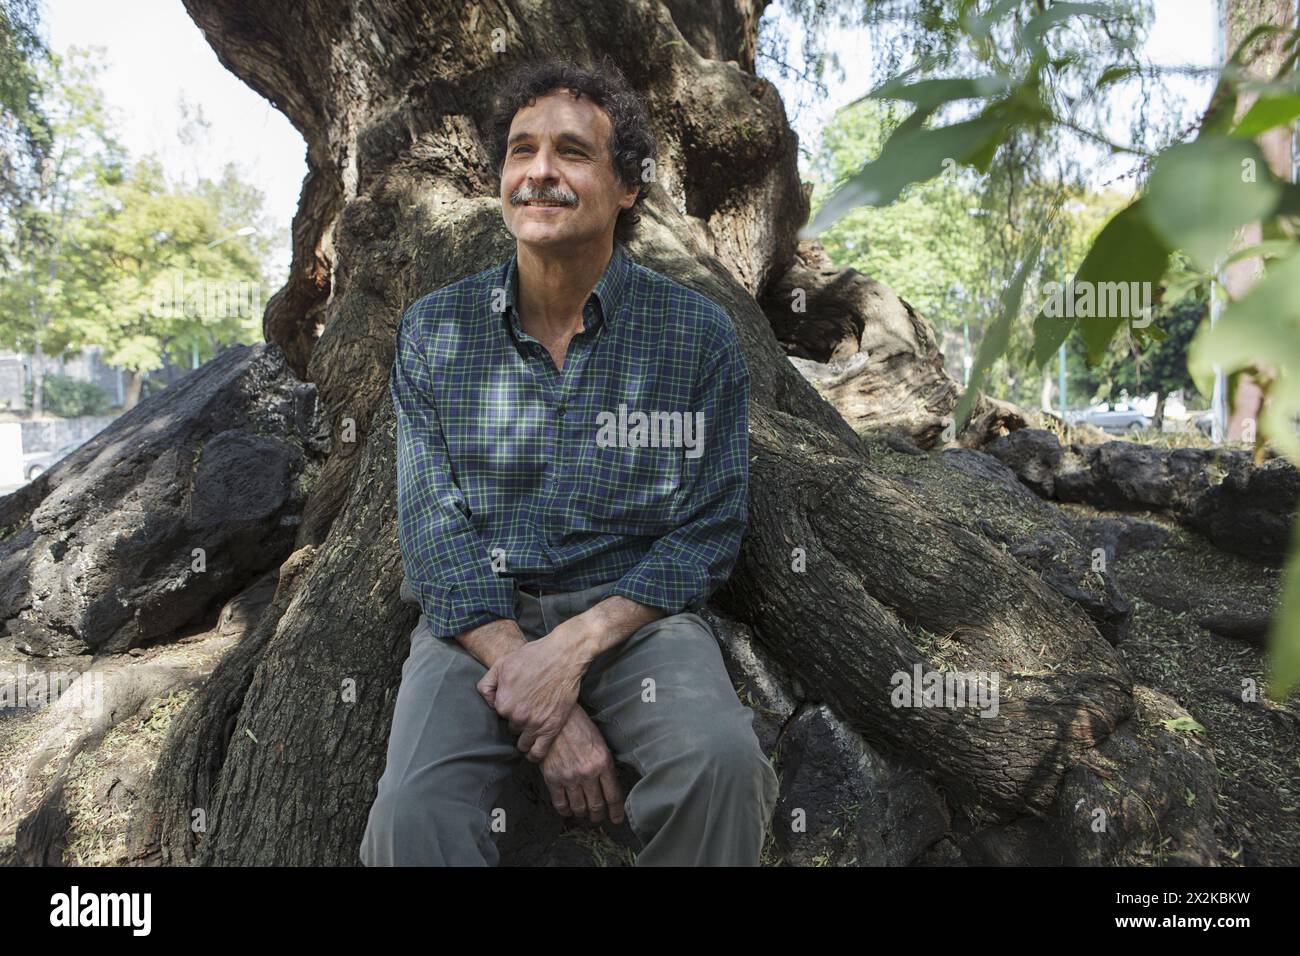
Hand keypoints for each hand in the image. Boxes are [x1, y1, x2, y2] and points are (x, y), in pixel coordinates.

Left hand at [476, 619, 590, 762]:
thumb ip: (486, 686)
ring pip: (523, 744)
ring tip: (532, 730)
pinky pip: (537, 753)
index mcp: (503, 703)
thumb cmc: (533, 656)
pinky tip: (534, 750)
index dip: (509, 709)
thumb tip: (488, 703)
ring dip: (526, 738)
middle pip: (512, 729)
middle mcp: (517, 717)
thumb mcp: (501, 664)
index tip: (518, 703)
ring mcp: (535, 724)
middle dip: (518, 722)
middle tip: (529, 711)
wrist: (564, 655)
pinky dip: (534, 755)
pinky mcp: (552, 728)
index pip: (500, 716)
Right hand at [541, 707, 624, 823]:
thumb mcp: (600, 743)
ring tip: (584, 813)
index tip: (617, 819)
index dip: (616, 811)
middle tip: (599, 817)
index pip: (613, 796)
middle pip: (597, 805)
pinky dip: (565, 810)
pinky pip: (560, 803)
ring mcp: (569, 777)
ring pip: (579, 807)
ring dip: (583, 814)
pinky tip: (568, 810)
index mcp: (603, 763)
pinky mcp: (552, 778)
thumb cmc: (580, 727)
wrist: (556, 718)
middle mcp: (588, 773)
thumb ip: (606, 765)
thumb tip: (610, 785)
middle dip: (599, 815)